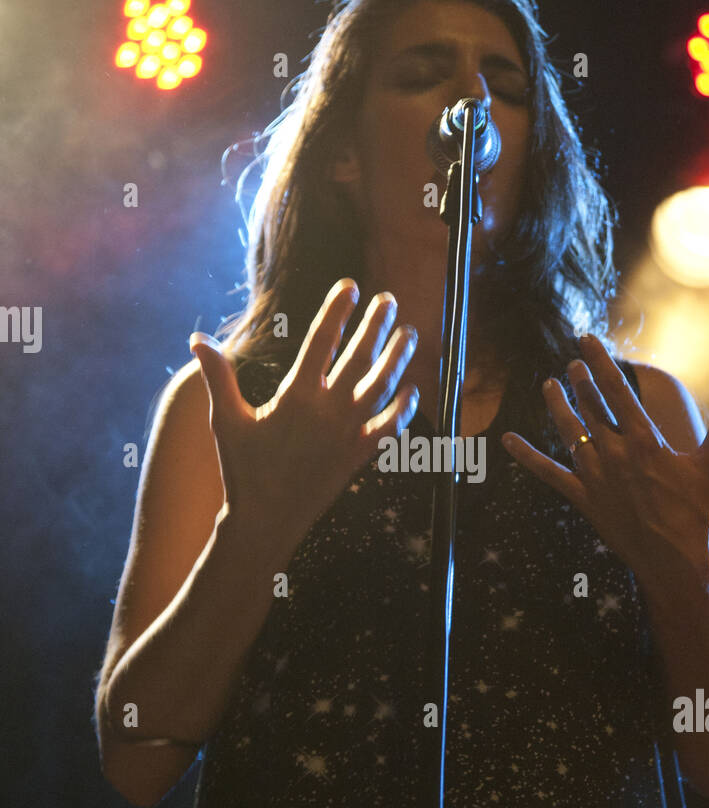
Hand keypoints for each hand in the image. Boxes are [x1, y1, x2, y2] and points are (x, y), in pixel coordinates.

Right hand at [189, 279, 418, 541]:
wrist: (266, 522)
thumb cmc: (243, 470)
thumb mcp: (225, 420)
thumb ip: (217, 376)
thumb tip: (196, 339)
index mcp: (296, 396)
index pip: (322, 340)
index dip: (338, 310)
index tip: (351, 286)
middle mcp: (328, 410)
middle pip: (359, 357)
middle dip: (376, 324)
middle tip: (389, 299)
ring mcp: (348, 434)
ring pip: (381, 386)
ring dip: (397, 357)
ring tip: (408, 332)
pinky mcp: (359, 457)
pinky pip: (390, 428)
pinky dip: (403, 409)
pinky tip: (413, 389)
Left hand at [501, 335, 708, 588]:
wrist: (674, 560)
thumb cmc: (696, 512)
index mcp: (645, 440)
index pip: (617, 390)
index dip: (600, 362)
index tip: (587, 340)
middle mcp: (615, 454)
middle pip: (590, 407)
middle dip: (579, 381)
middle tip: (570, 363)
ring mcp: (595, 476)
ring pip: (569, 432)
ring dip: (557, 406)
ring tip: (547, 385)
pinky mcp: (582, 498)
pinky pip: (548, 473)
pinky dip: (526, 456)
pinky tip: (506, 440)